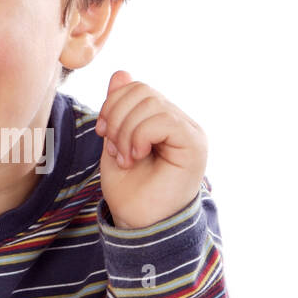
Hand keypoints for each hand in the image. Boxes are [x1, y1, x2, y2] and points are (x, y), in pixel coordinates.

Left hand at [95, 71, 207, 228]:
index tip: (103, 134)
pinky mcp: (194, 143)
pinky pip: (163, 119)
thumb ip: (119, 110)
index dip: (112, 104)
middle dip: (117, 118)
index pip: (136, 88)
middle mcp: (180, 122)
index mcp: (163, 120)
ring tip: (126, 158)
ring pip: (150, 103)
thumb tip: (122, 72)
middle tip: (114, 150)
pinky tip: (137, 156)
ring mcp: (189, 131)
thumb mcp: (115, 142)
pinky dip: (140, 136)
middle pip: (142, 91)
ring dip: (126, 131)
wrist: (139, 224)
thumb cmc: (129, 191)